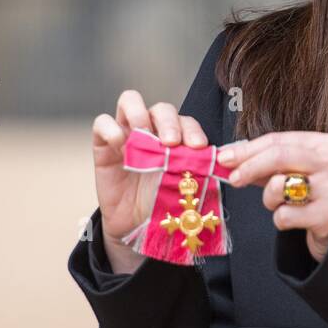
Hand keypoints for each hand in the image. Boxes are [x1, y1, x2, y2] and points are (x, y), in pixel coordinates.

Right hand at [92, 92, 209, 271]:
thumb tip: (224, 163)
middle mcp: (152, 130)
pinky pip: (102, 123)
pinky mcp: (103, 144)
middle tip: (172, 144)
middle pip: (161, 109)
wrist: (137, 225)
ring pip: (130, 102)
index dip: (192, 130)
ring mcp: (126, 133)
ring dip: (139, 114)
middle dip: (169, 122)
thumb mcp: (184, 188)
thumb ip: (198, 171)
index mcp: (176, 138)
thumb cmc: (163, 204)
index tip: (198, 148)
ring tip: (143, 135)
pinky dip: (111, 129)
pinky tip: (120, 146)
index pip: (185, 121)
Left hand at [217, 131, 327, 263]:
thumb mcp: (293, 172)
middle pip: (278, 156)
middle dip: (249, 167)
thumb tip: (228, 158)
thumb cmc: (313, 196)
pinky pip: (285, 215)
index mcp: (325, 145)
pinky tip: (296, 220)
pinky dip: (281, 220)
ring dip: (269, 199)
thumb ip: (265, 163)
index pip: (278, 140)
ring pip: (279, 186)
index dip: (247, 149)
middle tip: (232, 178)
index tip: (224, 158)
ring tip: (281, 204)